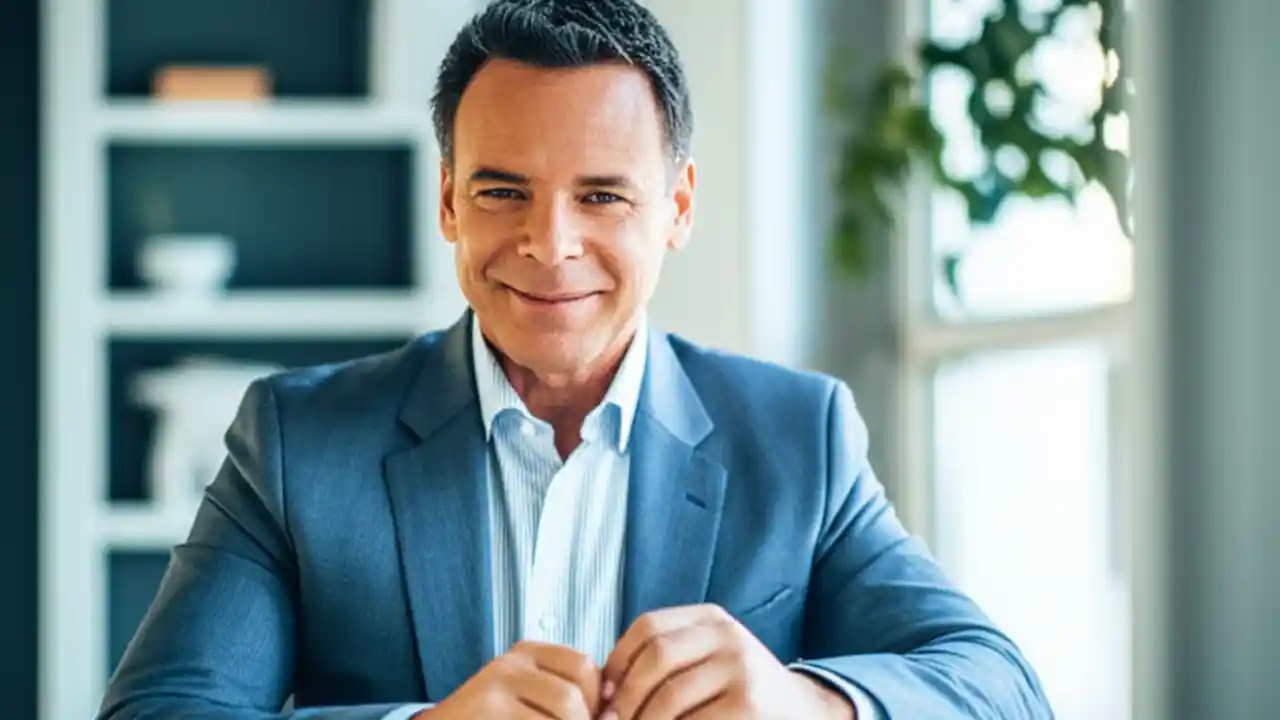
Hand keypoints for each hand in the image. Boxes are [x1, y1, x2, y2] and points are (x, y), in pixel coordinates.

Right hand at [416, 640, 601, 719]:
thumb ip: (566, 695)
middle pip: (571, 696)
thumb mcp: (527, 696)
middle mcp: (507, 665)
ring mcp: (491, 692)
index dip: (598, 697)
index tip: (594, 717)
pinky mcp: (486, 714)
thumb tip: (614, 712)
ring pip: (558, 716)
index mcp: (526, 653)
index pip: (582, 664)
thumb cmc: (493, 718)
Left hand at [599, 604, 854, 719]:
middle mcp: (728, 635)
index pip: (648, 627)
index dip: (618, 661)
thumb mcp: (708, 660)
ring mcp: (742, 669)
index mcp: (712, 619)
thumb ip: (666, 662)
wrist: (801, 713)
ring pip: (670, 696)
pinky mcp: (749, 704)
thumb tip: (603, 688)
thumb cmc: (738, 692)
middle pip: (656, 657)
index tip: (605, 695)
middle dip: (626, 697)